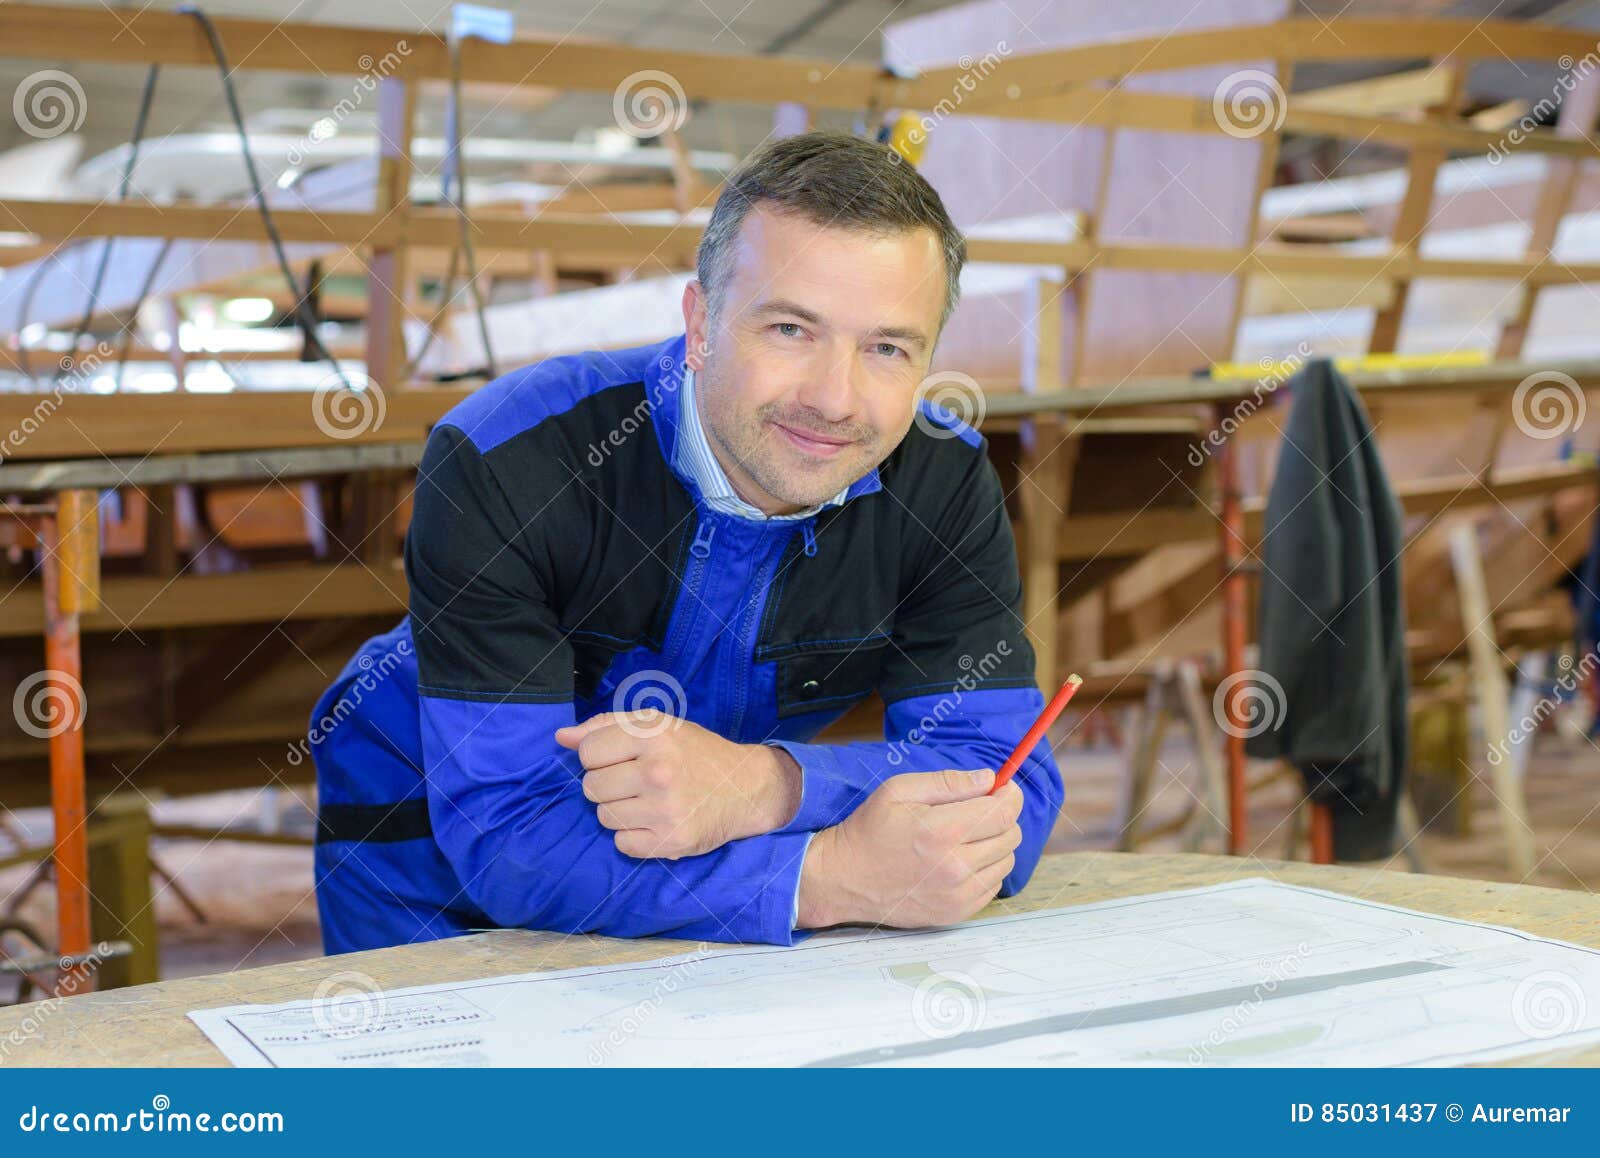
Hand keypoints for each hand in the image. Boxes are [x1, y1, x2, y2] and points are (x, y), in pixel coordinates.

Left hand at [554, 710, 800, 859]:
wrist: (746, 788)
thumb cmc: (695, 753)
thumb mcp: (657, 726)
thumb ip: (606, 726)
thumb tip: (561, 737)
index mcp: (652, 736)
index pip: (587, 752)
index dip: (599, 756)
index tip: (623, 758)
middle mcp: (658, 771)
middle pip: (591, 787)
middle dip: (608, 785)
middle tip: (637, 782)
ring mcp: (665, 809)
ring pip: (604, 817)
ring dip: (620, 811)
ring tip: (648, 801)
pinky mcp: (671, 842)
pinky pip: (622, 844)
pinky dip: (634, 836)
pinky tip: (655, 822)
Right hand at [796, 769, 1022, 929]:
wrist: (845, 877)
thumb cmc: (870, 829)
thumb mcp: (900, 789)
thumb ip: (949, 782)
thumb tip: (989, 779)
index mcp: (942, 831)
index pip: (1003, 812)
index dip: (1010, 795)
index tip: (1004, 787)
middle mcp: (955, 867)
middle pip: (1010, 836)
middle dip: (1002, 816)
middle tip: (982, 809)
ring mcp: (958, 894)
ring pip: (1006, 861)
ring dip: (996, 844)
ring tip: (968, 836)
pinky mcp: (956, 912)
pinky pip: (993, 886)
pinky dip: (986, 869)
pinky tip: (962, 860)